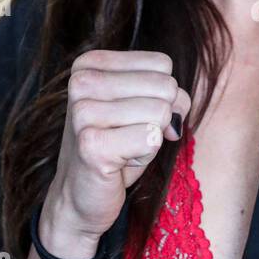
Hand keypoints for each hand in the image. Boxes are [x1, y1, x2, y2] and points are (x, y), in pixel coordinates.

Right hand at [42, 49, 190, 244]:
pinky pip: (151, 139)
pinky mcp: (91, 145)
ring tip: (123, 148)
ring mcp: (83, 112)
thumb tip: (177, 110)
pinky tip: (120, 162)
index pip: (162, 64)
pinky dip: (145, 156)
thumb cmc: (117, 146)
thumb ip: (169, 94)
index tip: (133, 115)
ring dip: (151, 139)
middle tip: (129, 136)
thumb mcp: (144, 107)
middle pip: (165, 86)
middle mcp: (82, 82)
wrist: (80, 195)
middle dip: (160, 118)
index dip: (162, 96)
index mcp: (90, 63)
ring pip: (161, 112)